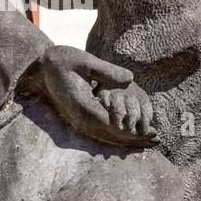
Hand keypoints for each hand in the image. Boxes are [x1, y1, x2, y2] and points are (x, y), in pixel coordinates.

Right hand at [22, 45, 157, 146]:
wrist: (43, 67)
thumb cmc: (63, 61)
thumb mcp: (85, 60)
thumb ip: (107, 70)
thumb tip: (130, 79)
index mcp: (84, 107)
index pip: (114, 124)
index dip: (135, 130)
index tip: (153, 131)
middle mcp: (82, 118)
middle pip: (113, 134)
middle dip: (136, 138)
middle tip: (157, 139)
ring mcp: (81, 120)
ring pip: (108, 134)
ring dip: (129, 138)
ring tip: (150, 140)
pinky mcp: (82, 117)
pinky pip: (102, 129)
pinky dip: (119, 132)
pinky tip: (132, 134)